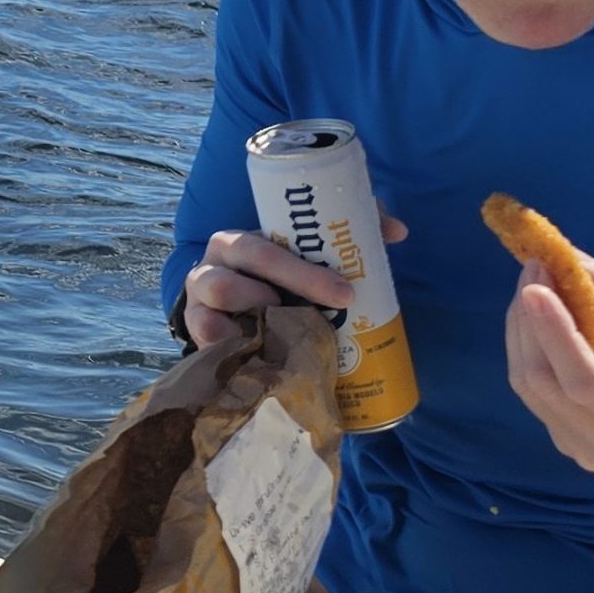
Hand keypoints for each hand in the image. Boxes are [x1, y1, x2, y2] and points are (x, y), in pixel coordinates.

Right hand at [176, 211, 408, 350]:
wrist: (223, 303)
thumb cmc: (269, 274)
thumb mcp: (298, 253)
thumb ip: (343, 234)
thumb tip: (398, 231)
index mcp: (236, 242)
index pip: (263, 249)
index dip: (302, 272)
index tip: (346, 293)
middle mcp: (209, 269)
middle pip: (233, 284)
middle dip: (282, 302)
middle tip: (330, 315)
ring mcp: (197, 305)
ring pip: (213, 313)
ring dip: (254, 325)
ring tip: (292, 336)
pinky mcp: (195, 335)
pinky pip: (208, 346)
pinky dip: (233, 354)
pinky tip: (263, 361)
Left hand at [503, 255, 593, 475]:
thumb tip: (570, 259)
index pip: (586, 383)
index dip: (555, 334)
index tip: (536, 287)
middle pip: (545, 383)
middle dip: (530, 320)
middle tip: (536, 268)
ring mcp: (583, 451)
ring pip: (529, 387)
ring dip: (523, 329)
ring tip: (535, 285)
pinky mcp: (566, 443)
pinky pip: (534, 393)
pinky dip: (530, 349)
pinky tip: (538, 319)